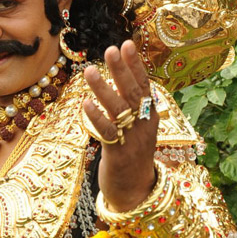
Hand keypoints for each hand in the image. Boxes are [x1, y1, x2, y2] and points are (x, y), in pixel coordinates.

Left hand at [83, 40, 157, 212]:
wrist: (137, 194)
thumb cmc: (133, 157)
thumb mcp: (137, 130)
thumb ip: (131, 108)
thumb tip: (120, 81)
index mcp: (150, 117)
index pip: (145, 85)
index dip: (136, 65)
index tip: (127, 44)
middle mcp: (144, 125)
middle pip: (133, 93)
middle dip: (122, 70)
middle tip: (111, 49)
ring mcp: (133, 139)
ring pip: (118, 109)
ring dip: (104, 89)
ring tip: (91, 70)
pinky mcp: (119, 154)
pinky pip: (108, 132)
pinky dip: (97, 117)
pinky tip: (86, 103)